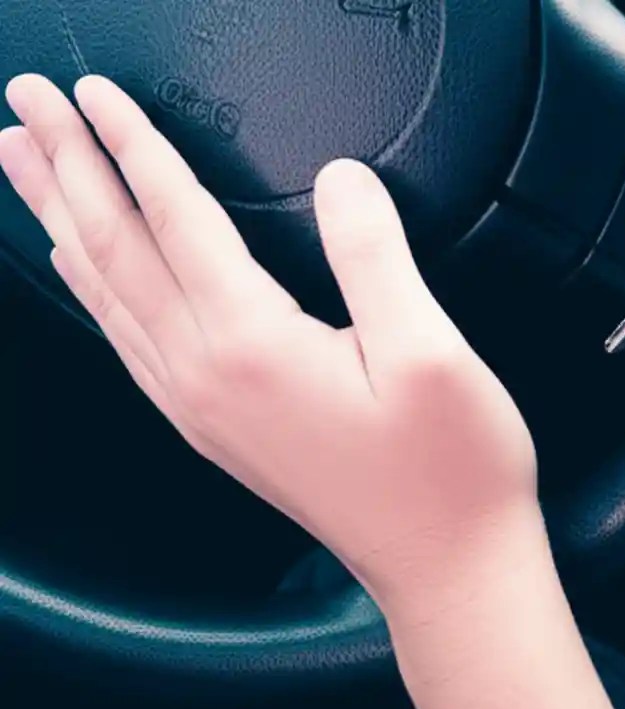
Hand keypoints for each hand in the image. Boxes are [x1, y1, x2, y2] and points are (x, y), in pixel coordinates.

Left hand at [0, 74, 536, 594]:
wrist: (445, 564)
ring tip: (27, 170)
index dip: (132, 146)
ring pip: (106, 293)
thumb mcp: (430, 352)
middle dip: (69, 167)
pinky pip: (126, 340)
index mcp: (253, 346)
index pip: (175, 219)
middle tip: (27, 103)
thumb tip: (342, 178)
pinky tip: (82, 270)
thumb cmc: (447, 470)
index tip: (94, 93)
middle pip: (116, 249)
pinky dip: (91, 288)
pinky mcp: (215, 429)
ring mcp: (202, 408)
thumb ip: (374, 254)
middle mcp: (207, 377)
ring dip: (61, 220)